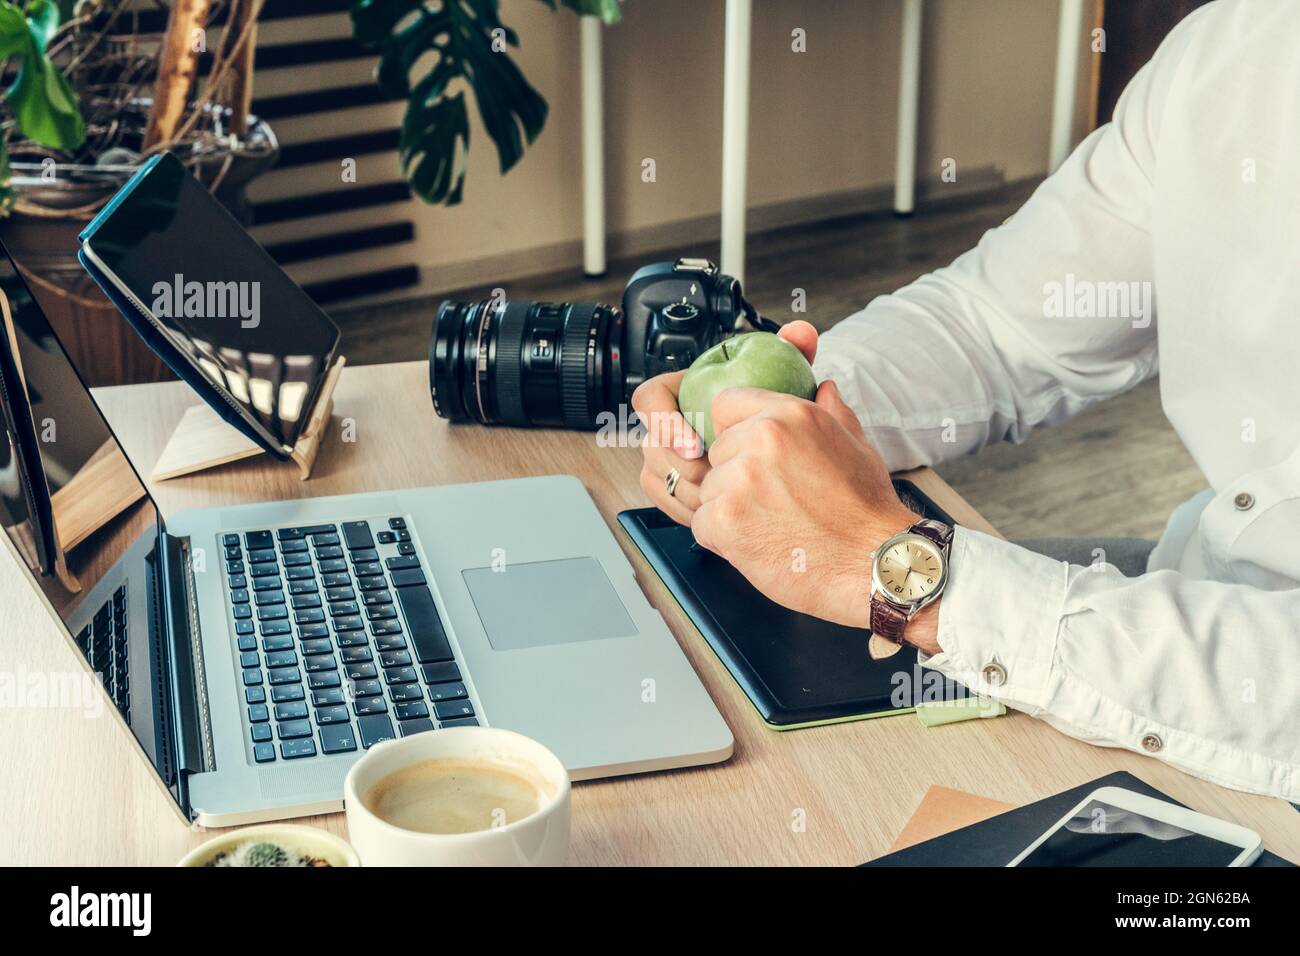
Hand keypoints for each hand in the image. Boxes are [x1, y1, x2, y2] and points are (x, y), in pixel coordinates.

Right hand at [631, 320, 819, 525]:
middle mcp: (671, 423)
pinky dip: (687, 509)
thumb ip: (793, 351)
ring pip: (657, 476)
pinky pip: (666, 500)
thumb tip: (801, 332)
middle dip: (680, 468)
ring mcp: (668, 457)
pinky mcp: (673, 487)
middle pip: (651, 444)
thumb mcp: (789, 379)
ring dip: (687, 491)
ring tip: (721, 498)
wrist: (784, 454)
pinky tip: (715, 512)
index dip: (665, 421)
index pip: (650, 398)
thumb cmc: (778, 411)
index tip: (695, 444)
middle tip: (713, 480)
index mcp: (685, 389)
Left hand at [692, 380, 918, 629]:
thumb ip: (832, 412)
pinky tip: (758, 544)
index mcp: (790, 415)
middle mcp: (762, 438)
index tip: (751, 457)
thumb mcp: (857, 446)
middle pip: (716, 452)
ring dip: (729, 509)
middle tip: (773, 502)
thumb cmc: (867, 512)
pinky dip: (722, 538)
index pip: (726, 405)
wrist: (873, 564)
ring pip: (708, 489)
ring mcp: (740, 478)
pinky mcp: (726, 518)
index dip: (734, 432)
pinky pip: (702, 522)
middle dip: (734, 476)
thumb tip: (825, 387)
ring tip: (772, 525)